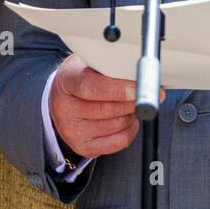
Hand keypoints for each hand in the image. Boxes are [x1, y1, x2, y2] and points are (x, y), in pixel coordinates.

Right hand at [49, 54, 163, 160]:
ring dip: (132, 113)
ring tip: (132, 103)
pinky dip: (131, 129)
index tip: (138, 86)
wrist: (64, 96)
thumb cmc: (83, 75)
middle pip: (106, 109)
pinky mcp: (82, 146)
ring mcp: (71, 130)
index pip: (91, 87)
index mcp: (66, 81)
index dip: (119, 89)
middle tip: (145, 93)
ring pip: (116, 125)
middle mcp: (64, 108)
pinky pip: (118, 141)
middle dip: (132, 101)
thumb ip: (113, 66)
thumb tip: (144, 73)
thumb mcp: (91, 62)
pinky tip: (129, 118)